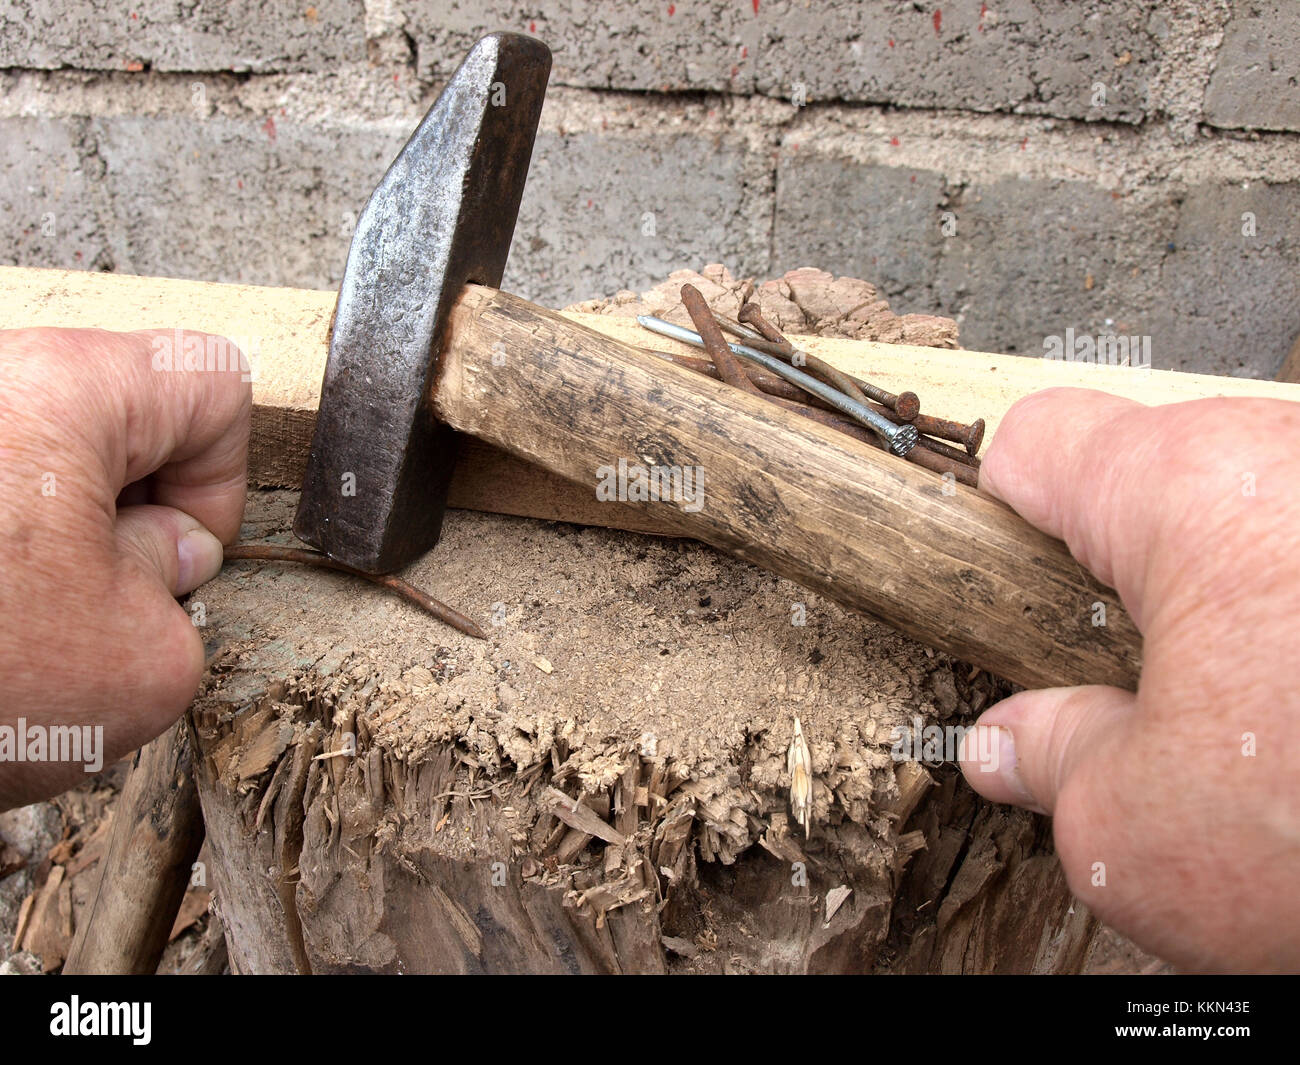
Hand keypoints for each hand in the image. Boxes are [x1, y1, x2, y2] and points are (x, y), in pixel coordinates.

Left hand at [0, 327, 249, 809]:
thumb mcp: (141, 664)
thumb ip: (183, 588)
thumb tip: (156, 556)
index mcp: (65, 391)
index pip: (209, 382)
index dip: (217, 482)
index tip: (172, 555)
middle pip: (115, 417)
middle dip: (124, 516)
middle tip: (94, 601)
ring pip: (34, 462)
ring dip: (46, 547)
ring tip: (13, 627)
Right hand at [960, 387, 1299, 972]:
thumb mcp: (1141, 828)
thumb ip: (1051, 762)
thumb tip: (1011, 747)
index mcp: (1192, 494)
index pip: (1039, 440)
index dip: (995, 506)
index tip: (999, 567)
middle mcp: (1299, 458)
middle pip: (1158, 478)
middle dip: (1131, 577)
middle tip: (1135, 684)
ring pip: (1263, 515)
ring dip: (1239, 601)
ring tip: (1258, 713)